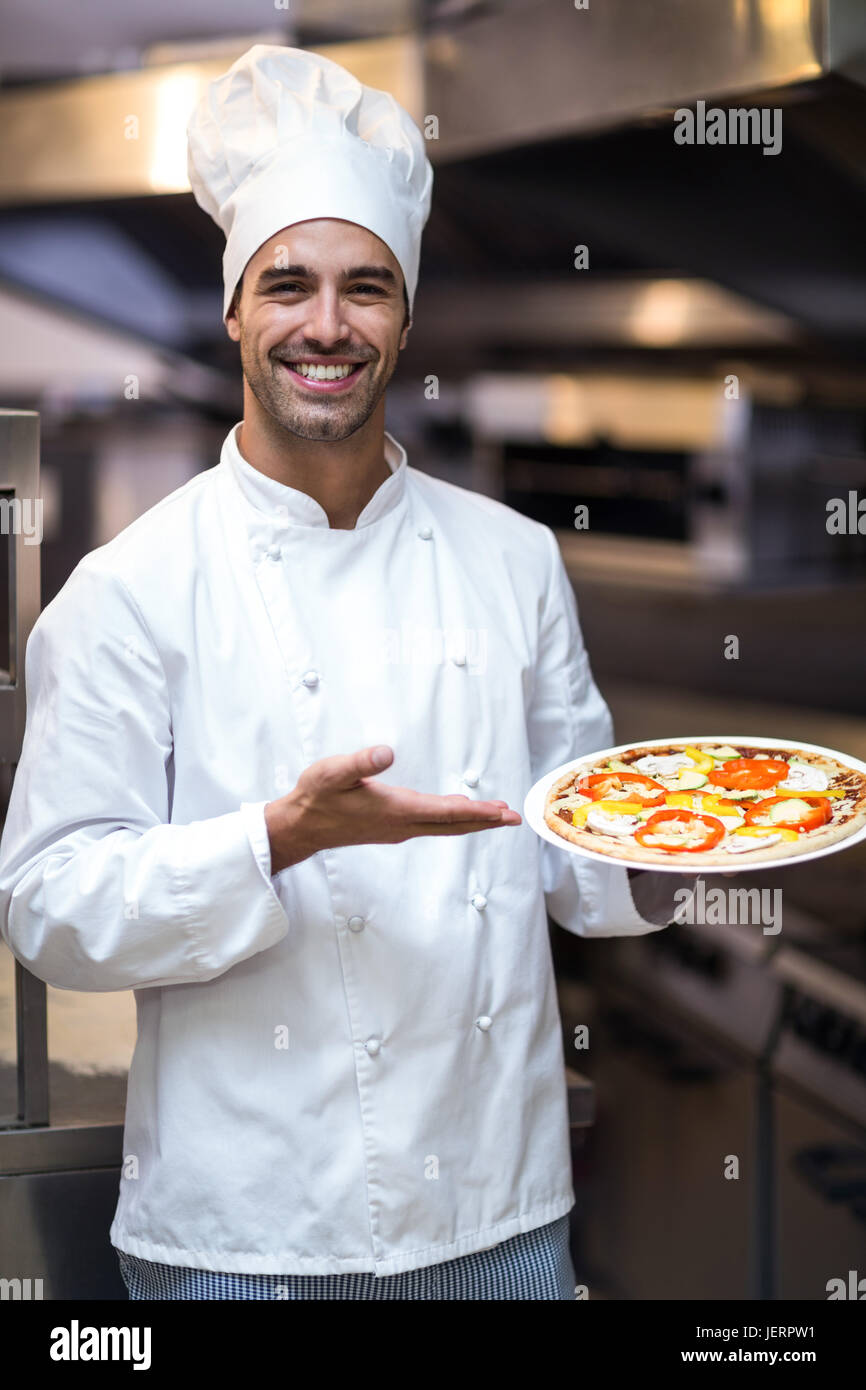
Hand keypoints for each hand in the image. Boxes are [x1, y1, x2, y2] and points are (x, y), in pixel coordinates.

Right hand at [264, 744, 521, 872]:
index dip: (477, 812)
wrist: (300, 827)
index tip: (502, 812)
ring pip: (444, 827)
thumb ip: (359, 762)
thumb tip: (386, 752)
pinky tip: (457, 813)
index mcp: (395, 810)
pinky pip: (432, 826)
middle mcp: (402, 824)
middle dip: (485, 821)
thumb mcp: (332, 773)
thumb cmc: (315, 797)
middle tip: (515, 818)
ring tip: (496, 816)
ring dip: (472, 822)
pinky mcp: (391, 828)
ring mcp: (397, 829)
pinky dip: (452, 820)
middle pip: (453, 825)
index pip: (445, 813)